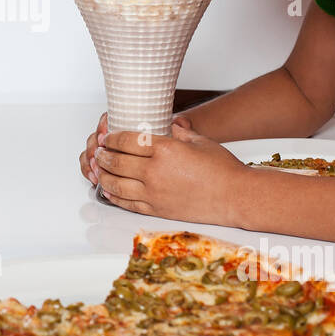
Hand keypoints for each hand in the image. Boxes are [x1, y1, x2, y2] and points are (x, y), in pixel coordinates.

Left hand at [93, 122, 244, 222]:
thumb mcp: (197, 140)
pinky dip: (113, 195)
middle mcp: (155, 172)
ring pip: (115, 184)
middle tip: (99, 151)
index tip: (107, 137)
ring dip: (103, 175)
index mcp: (165, 150)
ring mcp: (154, 194)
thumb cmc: (221, 168)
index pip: (126, 141)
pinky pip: (126, 203)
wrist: (235, 197)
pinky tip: (109, 189)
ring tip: (100, 169)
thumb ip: (175, 132)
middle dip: (103, 155)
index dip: (112, 138)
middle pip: (116, 162)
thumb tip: (163, 125)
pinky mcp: (156, 210)